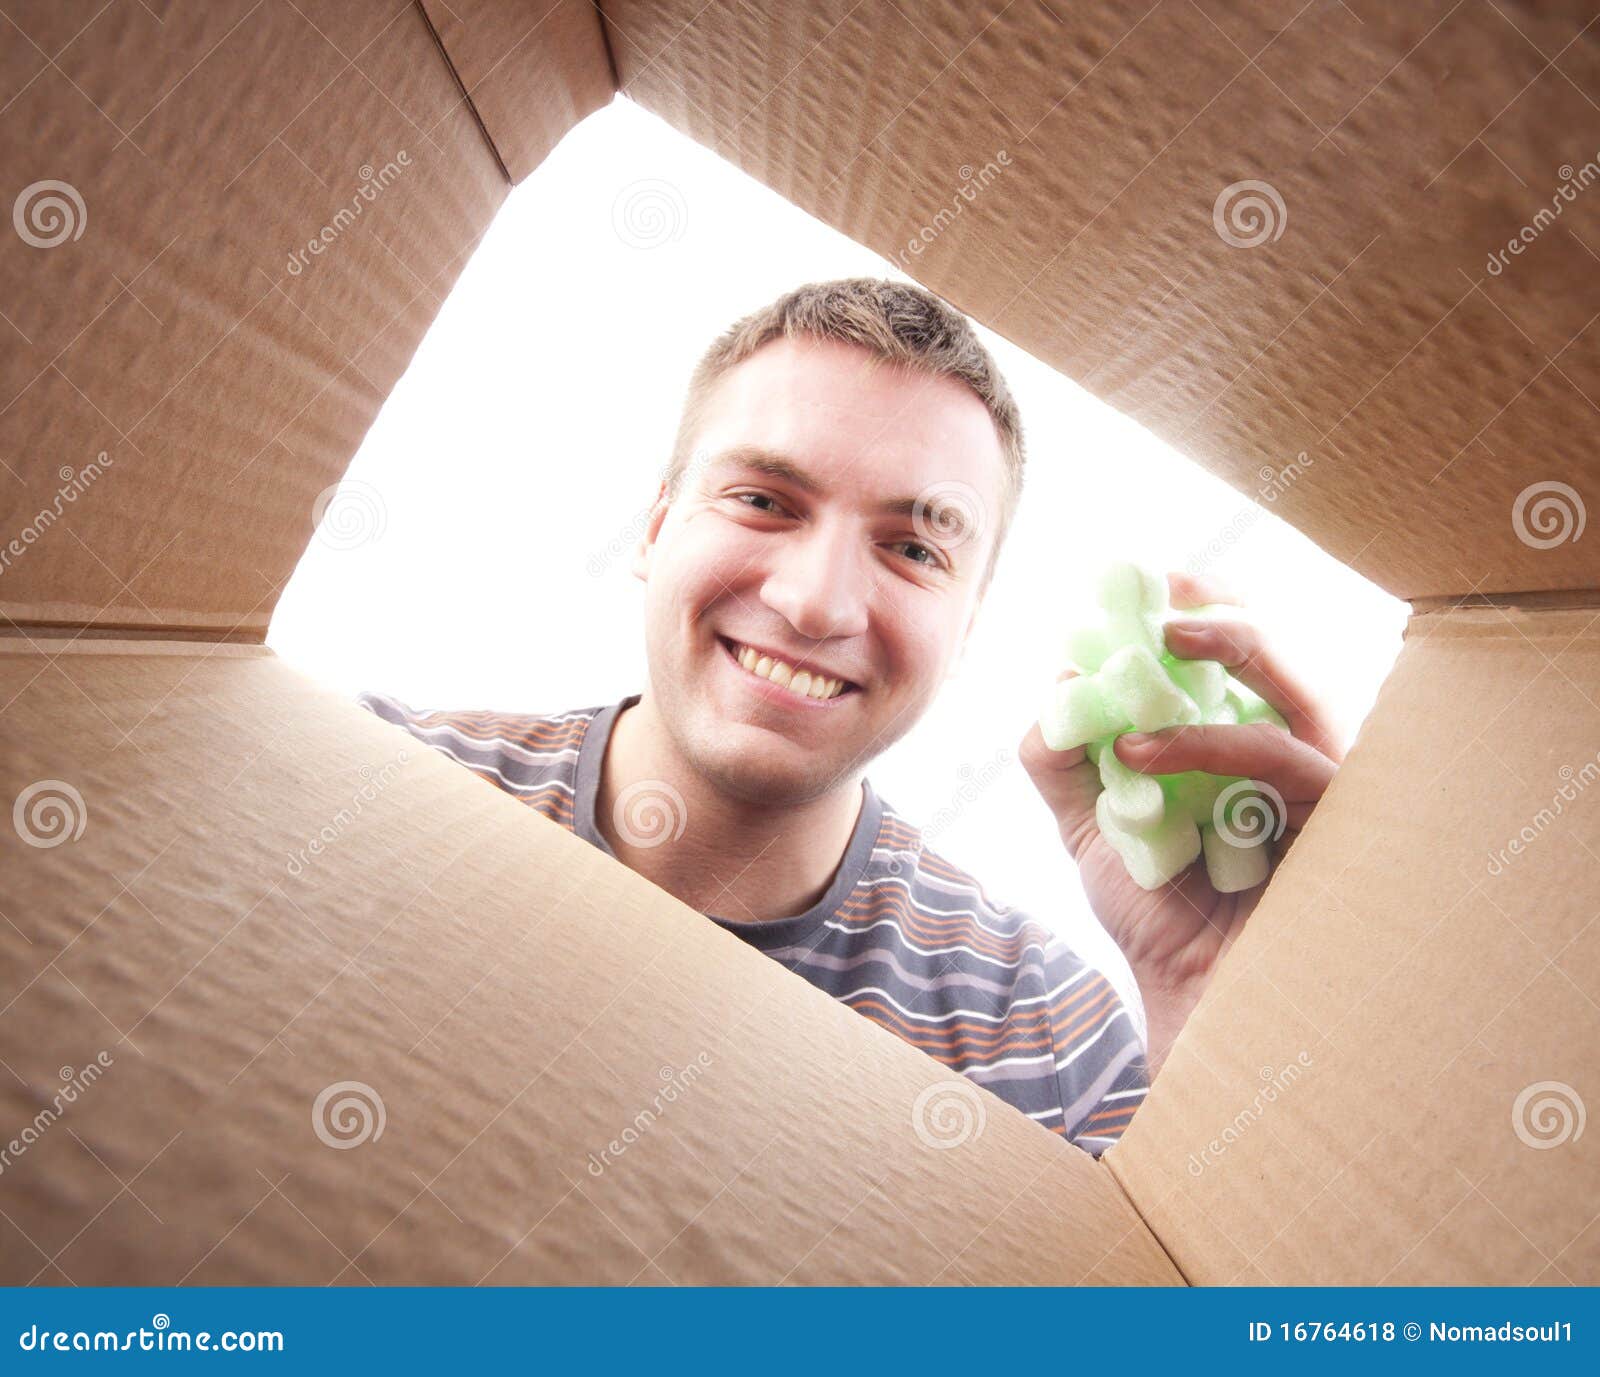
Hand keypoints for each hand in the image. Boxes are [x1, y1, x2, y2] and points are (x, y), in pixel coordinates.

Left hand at [1018, 572, 1343, 1075]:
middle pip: (1282, 656)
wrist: (1190, 996)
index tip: (1147, 579)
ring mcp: (1316, 785)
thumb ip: (1063, 761)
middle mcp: (1284, 751)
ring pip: (1297, 695)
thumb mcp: (1089, 827)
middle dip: (1225, 614)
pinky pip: (1283, 763)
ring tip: (1157, 650)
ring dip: (1230, 660)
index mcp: (1232, 738)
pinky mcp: (1335, 824)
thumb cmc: (1154, 908)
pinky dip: (1211, 745)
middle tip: (1164, 600)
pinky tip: (1145, 750)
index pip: (1234, 653)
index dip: (1200, 605)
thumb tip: (1057, 687)